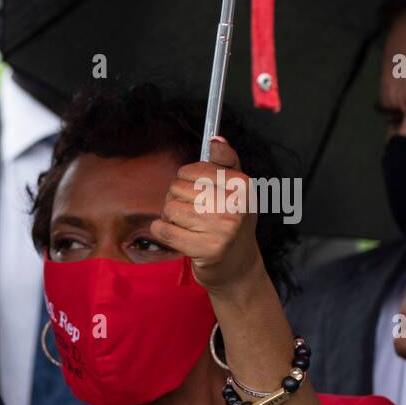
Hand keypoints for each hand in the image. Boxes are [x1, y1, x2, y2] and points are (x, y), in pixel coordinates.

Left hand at [153, 137, 264, 295]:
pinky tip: (176, 235)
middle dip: (176, 199)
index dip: (185, 180)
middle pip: (177, 188)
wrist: (237, 266)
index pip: (192, 170)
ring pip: (169, 208)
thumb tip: (215, 138)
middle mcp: (235, 205)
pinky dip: (162, 230)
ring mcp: (221, 228)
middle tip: (190, 213)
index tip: (195, 191)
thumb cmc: (232, 222)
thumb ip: (226, 162)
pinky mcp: (204, 249)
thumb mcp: (237, 190)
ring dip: (170, 217)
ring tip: (186, 225)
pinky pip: (163, 229)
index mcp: (244, 185)